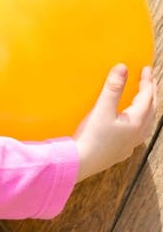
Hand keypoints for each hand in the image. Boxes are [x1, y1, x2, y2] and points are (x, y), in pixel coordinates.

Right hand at [74, 64, 156, 182]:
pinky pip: (138, 133)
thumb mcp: (102, 109)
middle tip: (149, 81)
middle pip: (151, 110)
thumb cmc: (92, 137)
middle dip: (151, 94)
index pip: (146, 98)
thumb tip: (123, 68)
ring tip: (145, 99)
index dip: (147, 82)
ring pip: (146, 123)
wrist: (80, 162)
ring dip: (148, 108)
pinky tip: (132, 123)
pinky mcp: (121, 150)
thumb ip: (113, 88)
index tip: (147, 69)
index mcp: (135, 122)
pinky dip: (140, 121)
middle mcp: (136, 134)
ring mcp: (130, 144)